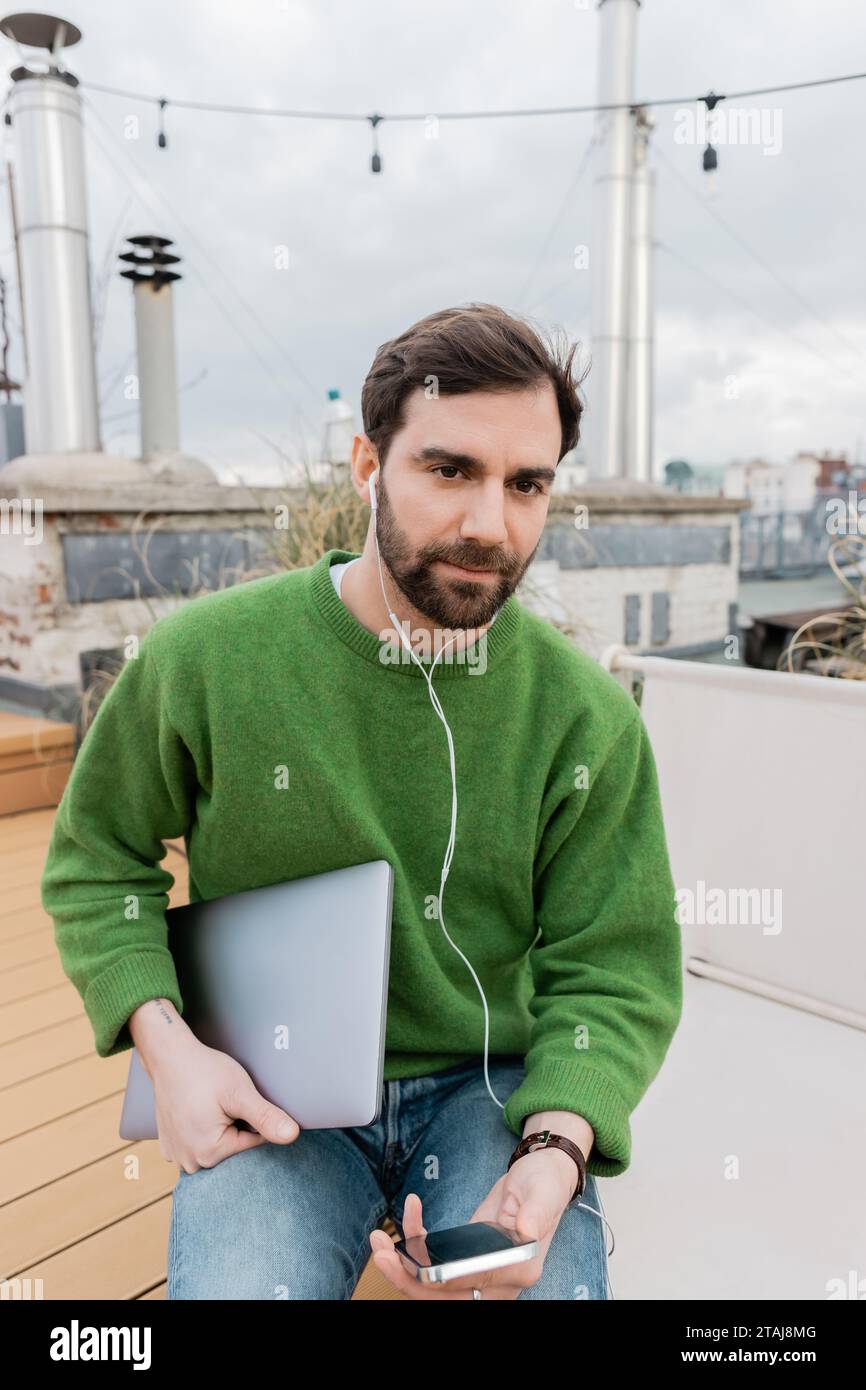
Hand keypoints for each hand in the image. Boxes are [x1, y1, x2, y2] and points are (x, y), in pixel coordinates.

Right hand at [150, 1034, 300, 1172]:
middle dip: (238, 1127)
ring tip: (210, 1105)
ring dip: (220, 1130)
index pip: (254, 1145)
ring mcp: (177, 1157)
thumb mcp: (240, 1092)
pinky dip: (203, 1131)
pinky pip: (198, 1145)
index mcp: (209, 1154)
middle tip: (223, 1102)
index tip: (242, 1100)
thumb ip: (266, 1117)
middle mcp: (189, 1164)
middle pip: (234, 1150)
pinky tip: (198, 1110)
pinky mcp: (171, 1147)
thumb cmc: (204, 1071)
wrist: (169, 1057)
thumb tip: (293, 1136)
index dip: (256, 1119)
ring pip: (216, 1147)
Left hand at [368, 1148, 575, 1299]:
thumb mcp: (543, 1192)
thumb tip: (525, 1230)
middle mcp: (500, 1281)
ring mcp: (481, 1272)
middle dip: (410, 1281)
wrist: (541, 1175)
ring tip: (379, 1242)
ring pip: (435, 1287)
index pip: (476, 1283)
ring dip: (404, 1269)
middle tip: (382, 1255)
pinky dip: (416, 1242)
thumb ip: (535, 1212)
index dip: (445, 1279)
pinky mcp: (466, 1257)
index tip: (418, 1266)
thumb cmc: (545, 1183)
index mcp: (521, 1268)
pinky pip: (435, 1262)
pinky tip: (411, 1213)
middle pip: (448, 1297)